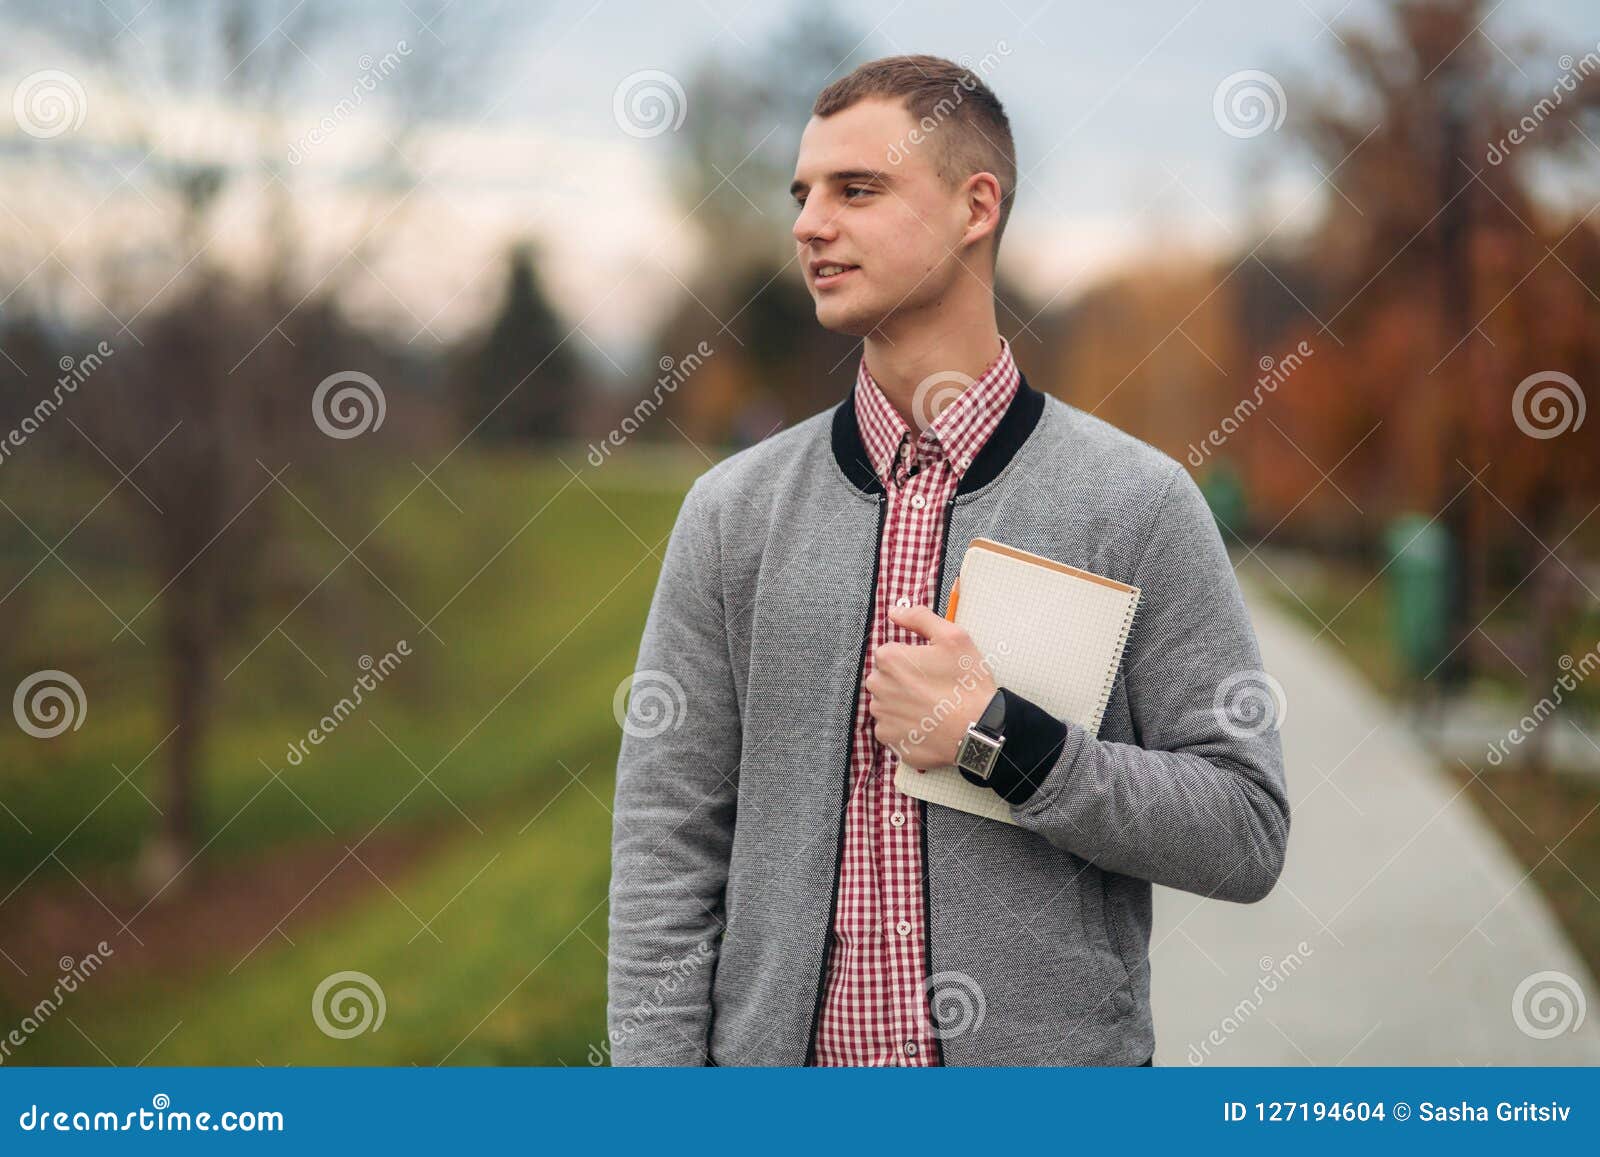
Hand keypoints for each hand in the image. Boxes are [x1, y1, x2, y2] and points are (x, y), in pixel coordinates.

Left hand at [864, 604, 997, 769]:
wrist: (978, 729)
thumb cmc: (966, 683)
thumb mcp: (953, 637)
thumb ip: (920, 618)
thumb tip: (894, 611)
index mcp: (890, 659)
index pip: (890, 653)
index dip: (912, 659)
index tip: (931, 669)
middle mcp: (878, 687)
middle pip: (885, 678)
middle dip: (903, 681)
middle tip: (933, 688)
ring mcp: (882, 716)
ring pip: (887, 703)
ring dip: (903, 704)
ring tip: (931, 708)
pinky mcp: (889, 739)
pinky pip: (891, 728)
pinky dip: (905, 727)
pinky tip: (926, 725)